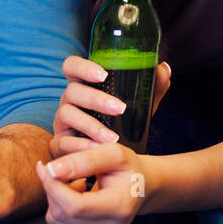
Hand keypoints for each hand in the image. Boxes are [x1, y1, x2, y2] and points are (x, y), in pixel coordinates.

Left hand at [36, 141, 147, 223]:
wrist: (140, 187)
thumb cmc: (127, 168)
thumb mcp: (112, 153)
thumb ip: (83, 160)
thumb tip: (52, 170)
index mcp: (120, 207)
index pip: (74, 205)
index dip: (53, 185)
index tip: (45, 166)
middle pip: (62, 213)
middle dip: (54, 188)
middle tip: (66, 170)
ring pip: (56, 220)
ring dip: (56, 198)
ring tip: (77, 184)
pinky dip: (60, 209)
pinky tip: (76, 198)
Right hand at [52, 55, 171, 142]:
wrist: (115, 157)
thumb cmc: (123, 123)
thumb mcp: (140, 105)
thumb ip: (153, 87)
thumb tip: (164, 69)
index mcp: (83, 85)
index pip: (72, 66)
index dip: (83, 67)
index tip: (104, 75)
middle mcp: (68, 100)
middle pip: (72, 90)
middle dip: (97, 99)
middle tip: (121, 109)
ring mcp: (61, 121)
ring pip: (66, 114)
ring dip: (91, 126)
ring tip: (113, 138)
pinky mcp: (59, 143)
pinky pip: (62, 142)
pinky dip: (80, 146)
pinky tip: (96, 149)